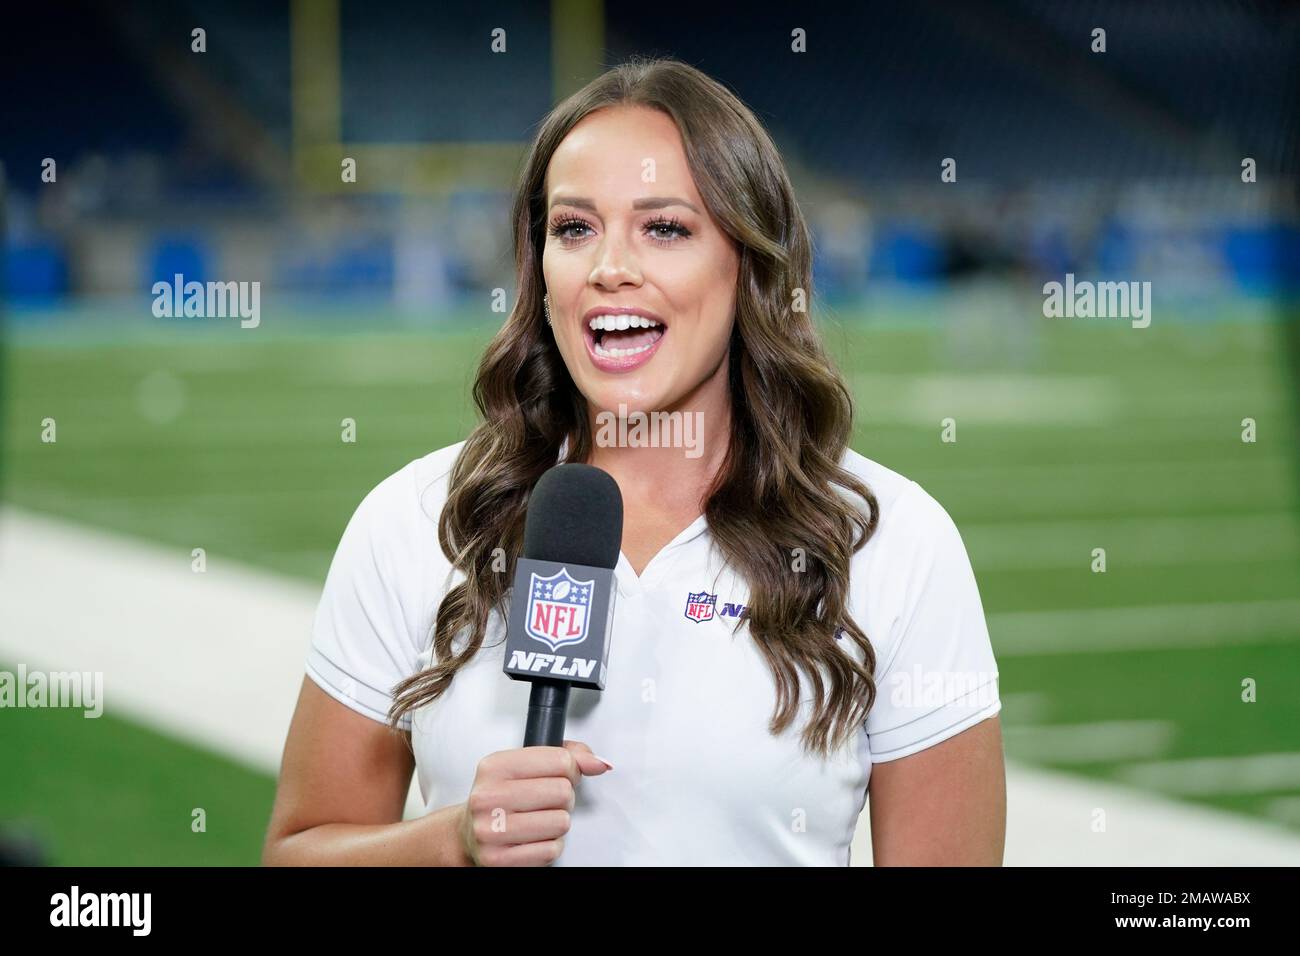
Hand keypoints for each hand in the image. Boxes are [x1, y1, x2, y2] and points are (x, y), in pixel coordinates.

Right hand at [458, 740, 611, 865]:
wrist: (469, 834)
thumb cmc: (502, 797)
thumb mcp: (526, 765)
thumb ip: (568, 755)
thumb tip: (600, 763)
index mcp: (494, 766)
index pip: (560, 760)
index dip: (571, 769)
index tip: (562, 774)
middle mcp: (488, 797)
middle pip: (563, 791)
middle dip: (564, 797)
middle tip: (547, 801)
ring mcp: (492, 830)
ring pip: (562, 821)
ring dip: (558, 822)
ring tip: (538, 819)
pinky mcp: (500, 860)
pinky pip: (552, 849)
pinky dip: (550, 845)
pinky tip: (532, 838)